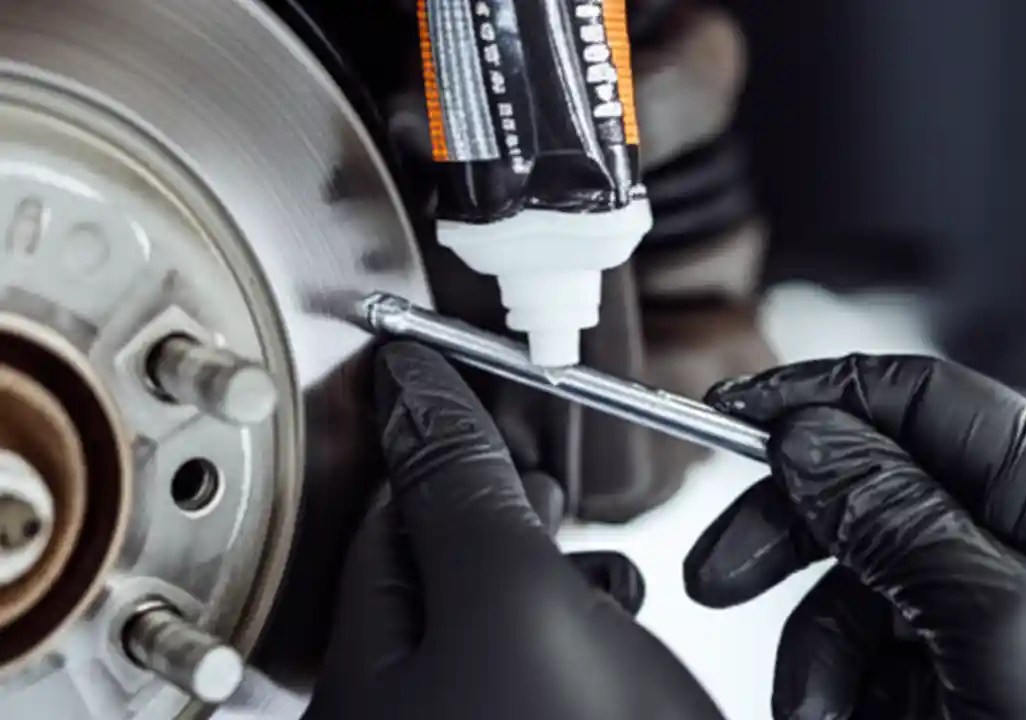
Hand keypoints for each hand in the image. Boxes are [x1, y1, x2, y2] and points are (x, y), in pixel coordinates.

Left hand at [304, 342, 721, 719]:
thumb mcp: (515, 604)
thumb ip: (461, 492)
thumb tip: (412, 389)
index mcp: (360, 692)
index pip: (388, 529)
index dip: (434, 440)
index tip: (454, 374)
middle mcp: (399, 719)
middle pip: (432, 578)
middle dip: (493, 508)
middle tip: (535, 453)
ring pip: (489, 624)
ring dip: (537, 567)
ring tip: (578, 538)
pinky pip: (531, 668)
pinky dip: (569, 628)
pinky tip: (613, 616)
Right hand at [684, 355, 1025, 719]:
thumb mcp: (1000, 624)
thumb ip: (895, 519)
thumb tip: (806, 434)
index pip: (924, 402)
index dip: (821, 398)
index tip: (729, 414)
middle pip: (876, 492)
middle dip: (793, 535)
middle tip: (714, 578)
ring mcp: (995, 614)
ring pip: (860, 588)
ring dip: (815, 647)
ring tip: (810, 712)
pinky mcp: (967, 678)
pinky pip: (872, 657)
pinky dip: (840, 689)